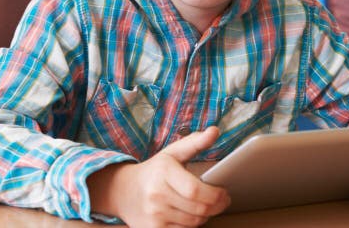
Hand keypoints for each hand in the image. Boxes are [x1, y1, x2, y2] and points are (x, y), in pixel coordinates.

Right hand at [89, 126, 229, 226]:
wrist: (123, 191)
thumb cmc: (154, 171)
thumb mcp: (172, 153)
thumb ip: (195, 142)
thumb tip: (215, 131)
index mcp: (163, 171)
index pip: (195, 190)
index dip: (215, 195)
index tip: (224, 192)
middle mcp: (156, 194)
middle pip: (199, 209)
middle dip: (217, 206)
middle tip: (222, 200)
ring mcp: (154, 214)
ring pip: (194, 222)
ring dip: (206, 215)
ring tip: (206, 205)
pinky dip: (192, 224)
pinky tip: (191, 214)